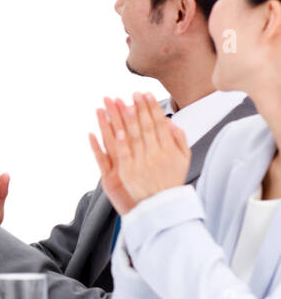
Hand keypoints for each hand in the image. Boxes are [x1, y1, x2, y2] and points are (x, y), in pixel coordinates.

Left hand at [88, 93, 188, 213]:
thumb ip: (179, 140)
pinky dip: (120, 143)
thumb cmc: (172, 179)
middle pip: (145, 128)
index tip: (145, 95)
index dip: (151, 108)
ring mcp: (141, 164)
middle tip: (132, 94)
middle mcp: (155, 155)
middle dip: (139, 110)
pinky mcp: (128, 173)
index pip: (159, 124)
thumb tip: (171, 122)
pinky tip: (116, 130)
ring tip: (121, 104)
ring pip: (132, 138)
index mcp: (168, 150)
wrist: (163, 204)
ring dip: (126, 120)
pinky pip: (123, 155)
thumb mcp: (183, 160)